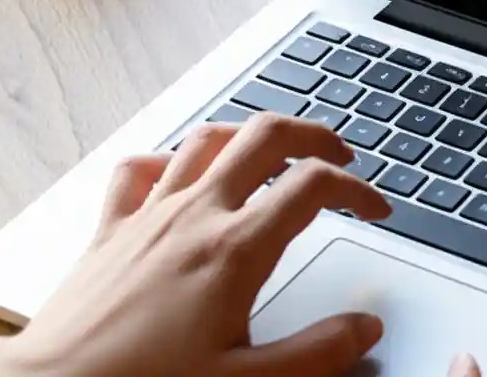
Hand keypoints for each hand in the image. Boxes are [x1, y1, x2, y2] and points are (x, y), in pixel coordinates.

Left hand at [0, 114, 390, 376]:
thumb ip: (317, 353)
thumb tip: (366, 326)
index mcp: (236, 250)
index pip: (313, 186)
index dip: (357, 189)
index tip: (374, 209)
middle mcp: (195, 216)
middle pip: (266, 134)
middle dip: (314, 134)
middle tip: (339, 155)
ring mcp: (150, 214)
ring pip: (208, 138)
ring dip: (250, 135)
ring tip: (276, 150)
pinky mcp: (112, 227)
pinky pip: (139, 168)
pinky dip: (170, 158)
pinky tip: (183, 171)